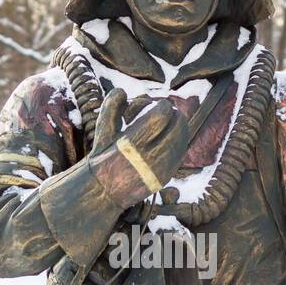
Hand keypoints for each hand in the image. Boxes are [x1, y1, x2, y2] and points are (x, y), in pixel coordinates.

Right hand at [88, 88, 189, 206]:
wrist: (105, 193)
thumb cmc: (103, 157)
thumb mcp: (102, 132)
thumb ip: (110, 107)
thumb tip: (122, 91)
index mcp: (131, 144)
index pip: (161, 114)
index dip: (161, 105)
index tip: (154, 106)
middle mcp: (148, 159)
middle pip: (178, 123)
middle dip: (172, 113)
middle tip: (162, 113)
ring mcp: (161, 170)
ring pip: (183, 137)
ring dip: (176, 126)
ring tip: (163, 126)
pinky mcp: (167, 177)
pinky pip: (181, 151)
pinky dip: (177, 141)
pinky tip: (166, 139)